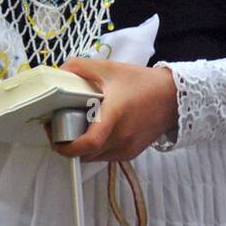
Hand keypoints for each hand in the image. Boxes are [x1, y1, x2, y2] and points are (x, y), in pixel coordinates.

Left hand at [50, 58, 177, 162]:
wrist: (173, 97)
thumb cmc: (141, 82)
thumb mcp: (109, 68)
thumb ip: (81, 67)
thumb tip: (59, 72)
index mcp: (114, 115)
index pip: (88, 144)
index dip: (66, 146)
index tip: (53, 132)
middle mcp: (121, 137)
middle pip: (86, 153)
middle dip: (68, 144)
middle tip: (60, 126)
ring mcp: (127, 148)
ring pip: (94, 158)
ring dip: (82, 148)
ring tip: (77, 128)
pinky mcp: (131, 153)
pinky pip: (105, 156)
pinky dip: (95, 149)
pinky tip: (95, 131)